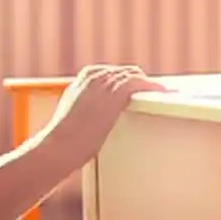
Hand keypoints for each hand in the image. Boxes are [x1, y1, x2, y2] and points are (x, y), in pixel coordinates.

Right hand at [42, 65, 166, 166]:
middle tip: (153, 90)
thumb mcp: (71, 117)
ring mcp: (104, 84)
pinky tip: (163, 92)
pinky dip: (153, 86)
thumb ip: (84, 110)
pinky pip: (139, 83)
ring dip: (148, 83)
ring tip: (161, 91)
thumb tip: (92, 118)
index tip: (135, 86)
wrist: (58, 147)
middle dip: (138, 80)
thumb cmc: (62, 141)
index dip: (124, 80)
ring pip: (133, 75)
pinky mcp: (115, 95)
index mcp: (81, 81)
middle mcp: (93, 77)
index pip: (110, 73)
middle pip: (123, 72)